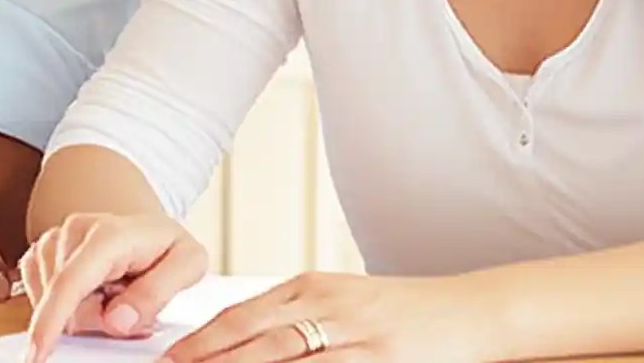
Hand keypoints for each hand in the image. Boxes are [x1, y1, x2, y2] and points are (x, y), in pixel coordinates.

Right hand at [21, 213, 209, 361]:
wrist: (151, 230)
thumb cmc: (168, 247)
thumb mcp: (187, 265)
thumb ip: (156, 293)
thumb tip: (117, 320)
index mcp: (108, 234)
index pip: (70, 282)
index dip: (50, 320)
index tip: (38, 353)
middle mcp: (75, 230)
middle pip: (63, 301)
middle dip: (94, 317)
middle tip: (128, 304)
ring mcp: (55, 238)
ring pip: (49, 300)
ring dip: (82, 310)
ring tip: (113, 292)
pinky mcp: (44, 250)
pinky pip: (40, 293)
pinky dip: (64, 304)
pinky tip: (91, 292)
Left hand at [161, 272, 495, 361]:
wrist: (473, 311)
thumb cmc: (401, 310)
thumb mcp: (341, 299)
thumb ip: (292, 314)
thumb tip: (238, 338)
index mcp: (311, 288)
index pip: (241, 315)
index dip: (201, 340)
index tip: (171, 358)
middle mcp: (328, 308)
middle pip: (253, 340)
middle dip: (209, 362)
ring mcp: (356, 338)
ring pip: (283, 362)